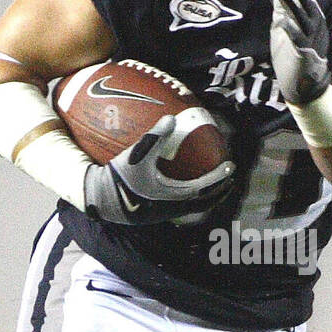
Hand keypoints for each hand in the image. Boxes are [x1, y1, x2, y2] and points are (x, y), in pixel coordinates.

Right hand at [84, 114, 234, 224]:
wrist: (100, 200)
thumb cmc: (119, 178)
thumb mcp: (136, 156)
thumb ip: (154, 137)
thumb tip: (171, 117)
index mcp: (173, 197)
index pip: (204, 188)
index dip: (219, 177)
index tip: (231, 165)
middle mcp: (172, 209)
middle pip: (204, 202)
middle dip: (219, 190)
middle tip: (229, 177)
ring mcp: (165, 213)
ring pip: (193, 206)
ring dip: (206, 195)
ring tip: (212, 183)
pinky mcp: (156, 212)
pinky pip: (181, 205)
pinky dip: (190, 196)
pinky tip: (184, 184)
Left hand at [269, 0, 331, 105]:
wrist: (306, 86)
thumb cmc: (296, 56)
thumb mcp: (289, 28)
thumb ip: (284, 10)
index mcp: (313, 17)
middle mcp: (316, 25)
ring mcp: (313, 39)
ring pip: (303, 17)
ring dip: (290, 2)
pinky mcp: (306, 54)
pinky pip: (299, 40)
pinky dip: (291, 30)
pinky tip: (281, 21)